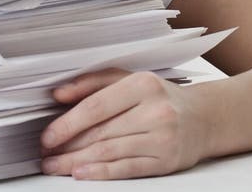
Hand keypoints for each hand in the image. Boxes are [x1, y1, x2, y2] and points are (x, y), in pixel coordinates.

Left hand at [39, 68, 209, 179]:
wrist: (204, 118)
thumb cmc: (160, 97)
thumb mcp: (128, 78)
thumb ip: (92, 82)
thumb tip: (59, 94)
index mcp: (142, 84)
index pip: (95, 106)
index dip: (67, 123)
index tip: (47, 135)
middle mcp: (155, 110)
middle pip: (100, 132)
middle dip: (67, 146)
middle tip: (46, 154)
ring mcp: (163, 137)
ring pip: (110, 152)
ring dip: (77, 162)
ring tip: (56, 166)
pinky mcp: (167, 161)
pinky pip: (127, 169)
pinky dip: (101, 173)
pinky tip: (82, 174)